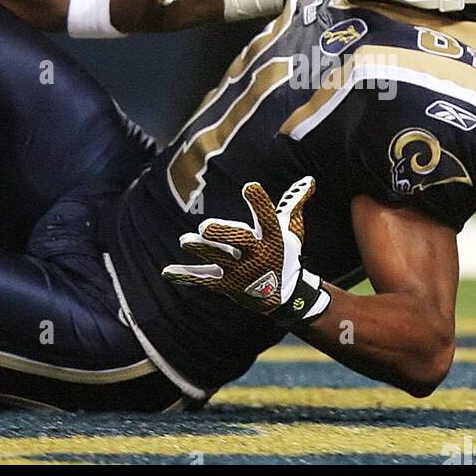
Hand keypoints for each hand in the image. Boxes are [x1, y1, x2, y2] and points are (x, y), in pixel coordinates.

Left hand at [161, 177, 330, 325]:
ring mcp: (241, 272)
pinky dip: (185, 276)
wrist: (285, 296)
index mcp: (273, 239)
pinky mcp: (226, 285)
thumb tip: (309, 180)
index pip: (268, 218)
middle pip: (238, 242)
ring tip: (185, 241)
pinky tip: (166, 271)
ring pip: (218, 260)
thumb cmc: (285, 253)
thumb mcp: (292, 230)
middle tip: (204, 227)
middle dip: (222, 234)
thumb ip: (295, 203)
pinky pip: (203, 280)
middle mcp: (257, 256)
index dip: (260, 203)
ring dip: (201, 251)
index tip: (249, 186)